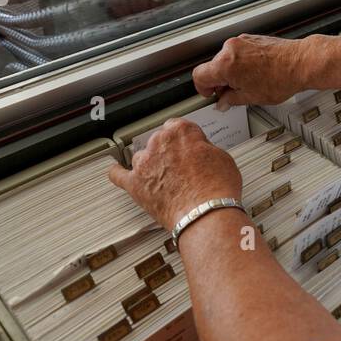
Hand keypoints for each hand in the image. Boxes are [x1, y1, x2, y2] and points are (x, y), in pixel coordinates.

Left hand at [108, 118, 242, 232]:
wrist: (205, 214)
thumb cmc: (216, 188)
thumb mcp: (223, 158)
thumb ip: (205, 149)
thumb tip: (201, 152)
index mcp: (180, 132)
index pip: (178, 126)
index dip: (187, 139)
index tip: (190, 147)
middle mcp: (159, 143)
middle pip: (159, 141)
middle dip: (169, 152)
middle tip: (183, 168)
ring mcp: (144, 164)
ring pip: (142, 157)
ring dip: (151, 165)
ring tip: (163, 177)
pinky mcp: (135, 185)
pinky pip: (118, 175)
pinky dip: (117, 173)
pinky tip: (117, 170)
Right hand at [193, 33, 316, 110]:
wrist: (301, 62)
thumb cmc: (281, 78)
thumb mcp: (251, 97)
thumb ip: (231, 100)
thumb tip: (223, 101)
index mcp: (226, 64)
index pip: (199, 76)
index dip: (203, 89)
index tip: (211, 94)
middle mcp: (230, 49)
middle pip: (213, 67)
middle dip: (220, 81)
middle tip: (232, 93)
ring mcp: (240, 41)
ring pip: (225, 60)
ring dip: (231, 72)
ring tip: (248, 83)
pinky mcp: (250, 39)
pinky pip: (237, 53)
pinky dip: (240, 63)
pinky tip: (254, 73)